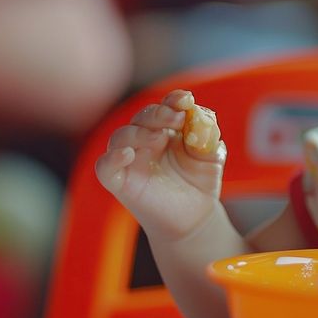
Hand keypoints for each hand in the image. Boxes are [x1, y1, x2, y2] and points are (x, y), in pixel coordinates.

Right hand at [95, 90, 225, 241]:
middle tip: (177, 118)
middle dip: (159, 114)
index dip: (173, 99)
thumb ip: (208, 135)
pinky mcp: (120, 182)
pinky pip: (105, 167)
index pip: (165, 106)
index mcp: (166, 128)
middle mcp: (144, 140)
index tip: (185, 100)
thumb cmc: (200, 182)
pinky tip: (128, 154)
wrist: (195, 217)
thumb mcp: (212, 156)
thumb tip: (202, 117)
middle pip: (142, 117)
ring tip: (158, 138)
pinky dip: (112, 158)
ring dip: (138, 132)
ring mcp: (130, 160)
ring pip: (121, 137)